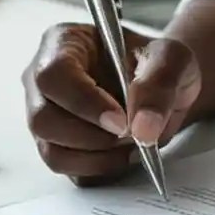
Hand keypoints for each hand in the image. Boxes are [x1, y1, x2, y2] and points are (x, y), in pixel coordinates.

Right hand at [22, 24, 201, 185]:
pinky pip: (67, 170)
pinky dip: (99, 170)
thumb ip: (160, 84)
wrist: (161, 85)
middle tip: (131, 135)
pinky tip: (124, 154)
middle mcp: (42, 81)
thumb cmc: (156, 62)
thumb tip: (143, 127)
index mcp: (63, 44)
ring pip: (52, 151)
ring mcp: (46, 116)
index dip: (84, 103)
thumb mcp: (171, 58)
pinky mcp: (57, 146)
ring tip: (132, 144)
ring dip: (97, 158)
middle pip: (43, 119)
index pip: (54, 75)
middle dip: (92, 136)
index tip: (121, 122)